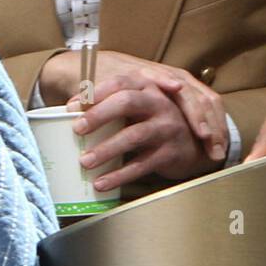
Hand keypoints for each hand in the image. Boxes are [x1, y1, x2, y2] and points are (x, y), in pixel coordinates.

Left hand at [43, 51, 228, 187]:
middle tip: (77, 130)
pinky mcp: (170, 153)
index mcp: (148, 86)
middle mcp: (159, 103)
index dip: (94, 93)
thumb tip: (70, 111)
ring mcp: (167, 128)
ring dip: (106, 150)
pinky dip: (119, 175)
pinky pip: (141, 165)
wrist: (195, 143)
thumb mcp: (139, 106)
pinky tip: (102, 183)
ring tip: (84, 162)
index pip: (119, 82)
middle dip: (99, 115)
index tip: (71, 106)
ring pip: (132, 136)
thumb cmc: (155, 121)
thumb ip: (114, 103)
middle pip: (126, 102)